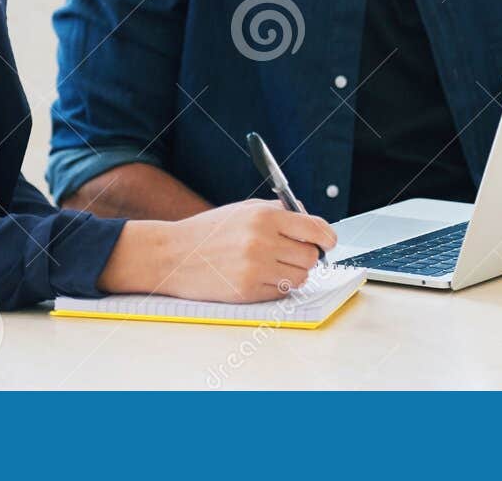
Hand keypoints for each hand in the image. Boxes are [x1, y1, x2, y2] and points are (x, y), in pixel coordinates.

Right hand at [100, 199, 336, 302]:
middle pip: (311, 256)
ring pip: (300, 277)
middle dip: (308, 255)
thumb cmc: (210, 231)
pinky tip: (261, 275)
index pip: (314, 228)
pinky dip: (278, 286)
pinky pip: (282, 292)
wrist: (172, 255)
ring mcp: (254, 269)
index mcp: (264, 216)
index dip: (327, 236)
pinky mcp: (247, 292)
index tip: (329, 241)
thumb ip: (280, 212)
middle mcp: (261, 242)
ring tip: (275, 264)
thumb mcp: (245, 209)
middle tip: (294, 253)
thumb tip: (313, 223)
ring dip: (294, 272)